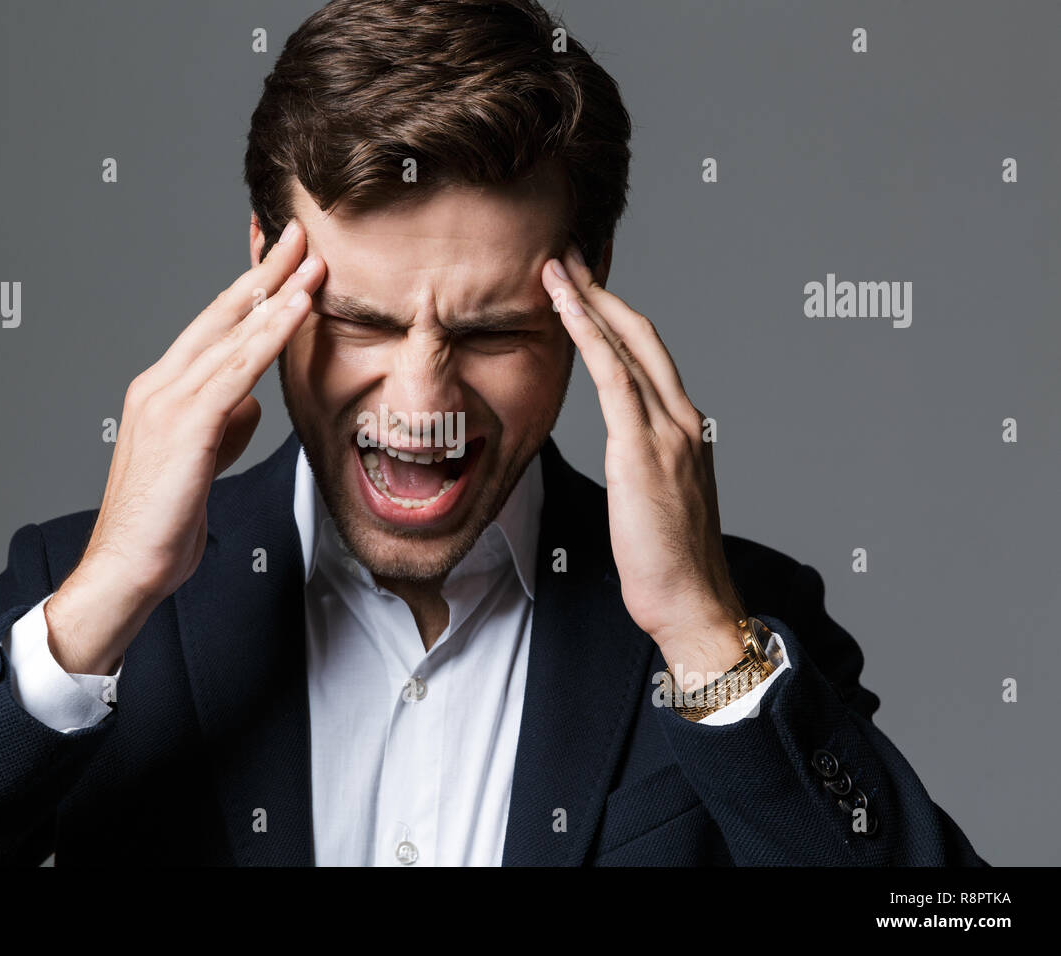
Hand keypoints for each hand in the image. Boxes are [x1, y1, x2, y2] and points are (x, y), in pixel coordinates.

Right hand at [46, 218, 326, 673]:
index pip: (213, 328)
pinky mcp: (185, 425)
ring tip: (313, 259)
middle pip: (222, 315)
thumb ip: (224, 426)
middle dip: (264, 271)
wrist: (126, 569)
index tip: (281, 259)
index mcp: (162, 392)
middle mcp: (160, 385)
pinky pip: (237, 369)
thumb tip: (252, 402)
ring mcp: (168, 401)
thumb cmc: (163, 523)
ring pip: (233, 334)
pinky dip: (271, 334)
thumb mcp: (203, 464)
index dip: (249, 290)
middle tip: (299, 231)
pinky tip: (298, 309)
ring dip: (277, 293)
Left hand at [541, 245, 744, 688]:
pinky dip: (589, 335)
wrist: (694, 603)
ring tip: (554, 267)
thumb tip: (625, 452)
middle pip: (640, 334)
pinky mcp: (645, 449)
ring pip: (627, 344)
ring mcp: (669, 430)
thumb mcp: (655, 500)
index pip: (647, 355)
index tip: (583, 286)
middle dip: (600, 290)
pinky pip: (613, 377)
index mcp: (685, 428)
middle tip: (563, 256)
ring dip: (588, 299)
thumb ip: (645, 464)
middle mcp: (683, 418)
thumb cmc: (669, 563)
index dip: (614, 316)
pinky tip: (565, 308)